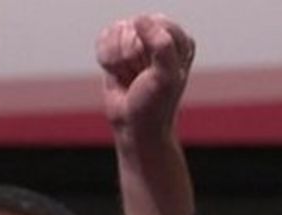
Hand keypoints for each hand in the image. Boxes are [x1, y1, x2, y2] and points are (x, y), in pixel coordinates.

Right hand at [96, 14, 194, 140]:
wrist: (135, 127)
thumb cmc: (155, 106)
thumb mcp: (166, 78)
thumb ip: (161, 46)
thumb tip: (141, 20)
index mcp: (179, 40)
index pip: (155, 24)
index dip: (148, 50)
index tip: (154, 72)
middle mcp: (159, 36)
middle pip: (131, 29)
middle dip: (131, 58)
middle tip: (141, 78)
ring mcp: (137, 40)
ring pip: (115, 34)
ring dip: (118, 62)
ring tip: (131, 77)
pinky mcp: (117, 46)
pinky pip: (103, 40)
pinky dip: (107, 61)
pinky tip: (119, 74)